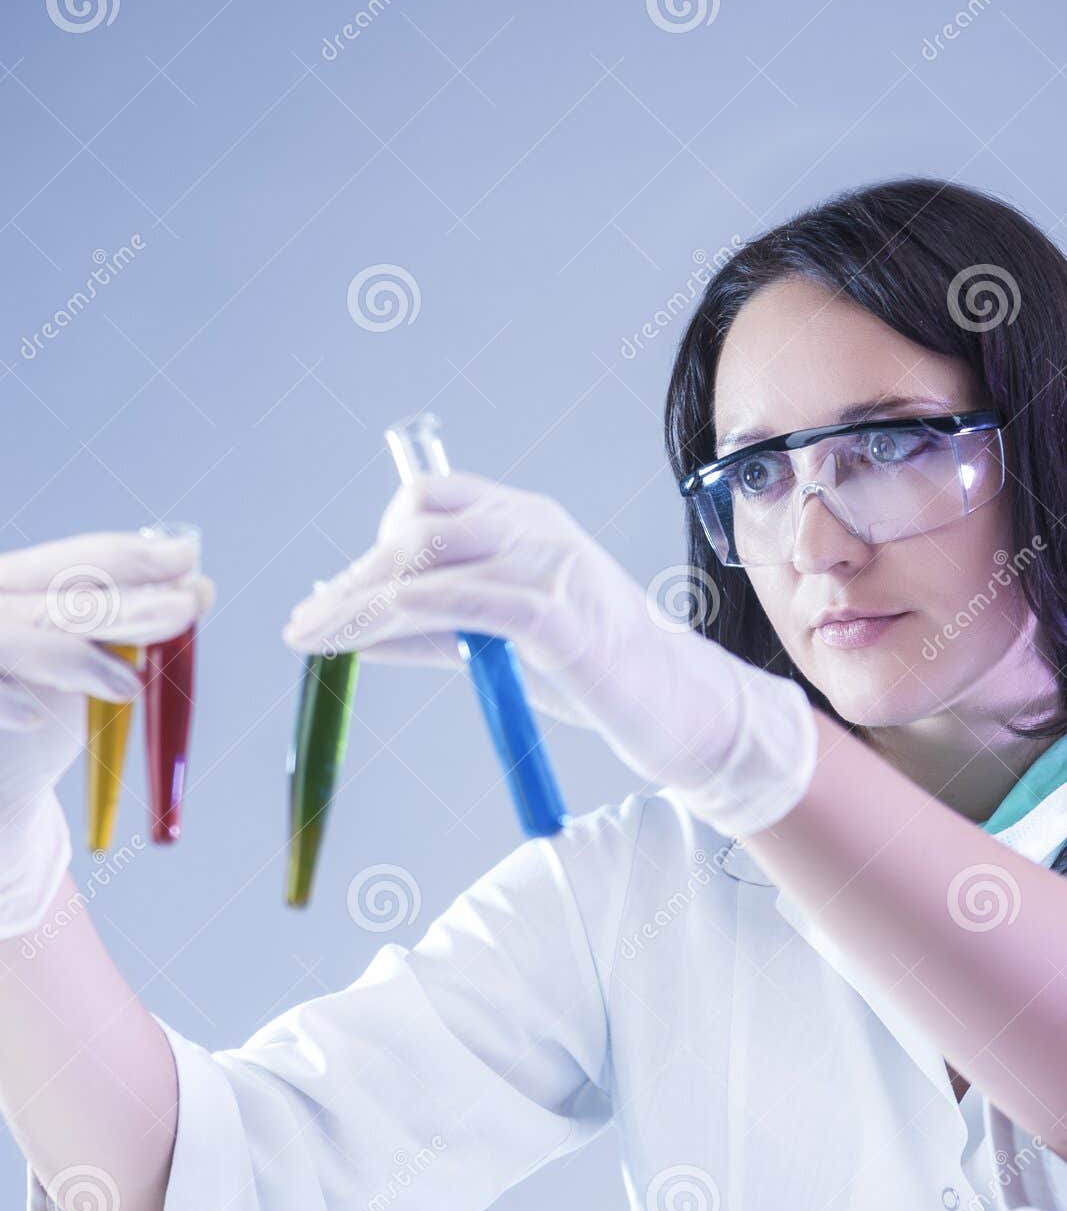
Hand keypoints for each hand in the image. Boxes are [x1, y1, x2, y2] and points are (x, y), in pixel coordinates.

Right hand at [0, 530, 213, 937]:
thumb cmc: (46, 711)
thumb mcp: (100, 667)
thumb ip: (140, 628)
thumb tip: (200, 587)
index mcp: (22, 588)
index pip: (74, 561)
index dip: (130, 558)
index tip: (186, 557)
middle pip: (48, 591)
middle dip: (120, 601)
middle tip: (182, 612)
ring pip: (10, 636)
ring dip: (72, 657)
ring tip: (129, 687)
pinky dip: (5, 698)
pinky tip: (36, 719)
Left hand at [283, 471, 817, 837]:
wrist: (681, 711)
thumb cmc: (593, 677)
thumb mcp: (497, 645)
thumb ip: (430, 631)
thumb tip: (347, 626)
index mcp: (528, 522)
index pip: (432, 499)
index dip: (377, 539)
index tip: (339, 595)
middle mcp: (539, 529)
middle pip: (419, 525)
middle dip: (354, 576)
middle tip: (307, 623)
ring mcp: (553, 566)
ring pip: (430, 559)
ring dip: (358, 599)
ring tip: (312, 634)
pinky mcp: (562, 618)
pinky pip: (466, 603)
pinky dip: (401, 616)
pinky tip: (361, 639)